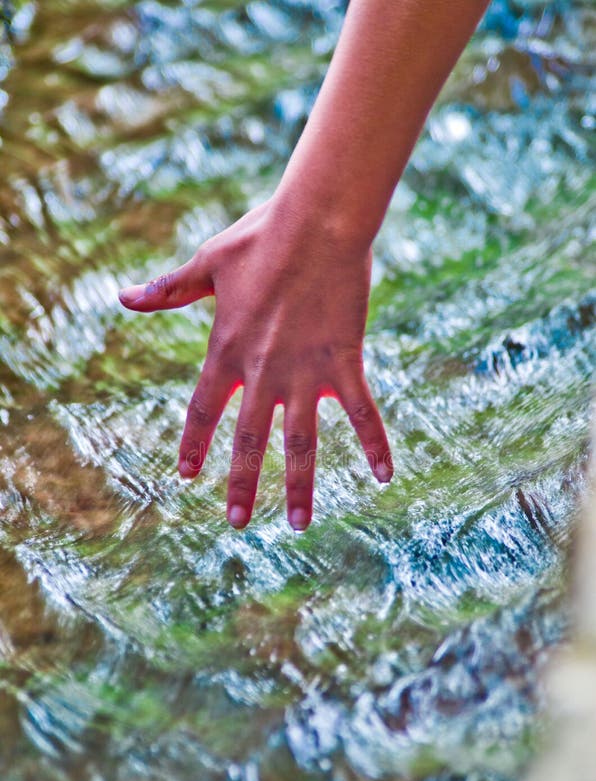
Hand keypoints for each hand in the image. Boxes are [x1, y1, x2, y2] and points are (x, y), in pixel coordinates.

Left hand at [118, 194, 392, 530]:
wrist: (317, 221)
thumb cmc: (261, 235)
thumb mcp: (207, 263)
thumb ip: (168, 290)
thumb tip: (122, 297)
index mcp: (226, 350)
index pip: (201, 411)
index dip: (193, 444)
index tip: (186, 475)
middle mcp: (262, 372)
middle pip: (248, 441)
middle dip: (241, 485)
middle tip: (236, 521)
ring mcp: (305, 373)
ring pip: (302, 444)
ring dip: (299, 487)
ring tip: (298, 523)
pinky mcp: (345, 364)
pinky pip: (362, 414)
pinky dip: (375, 445)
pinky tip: (385, 476)